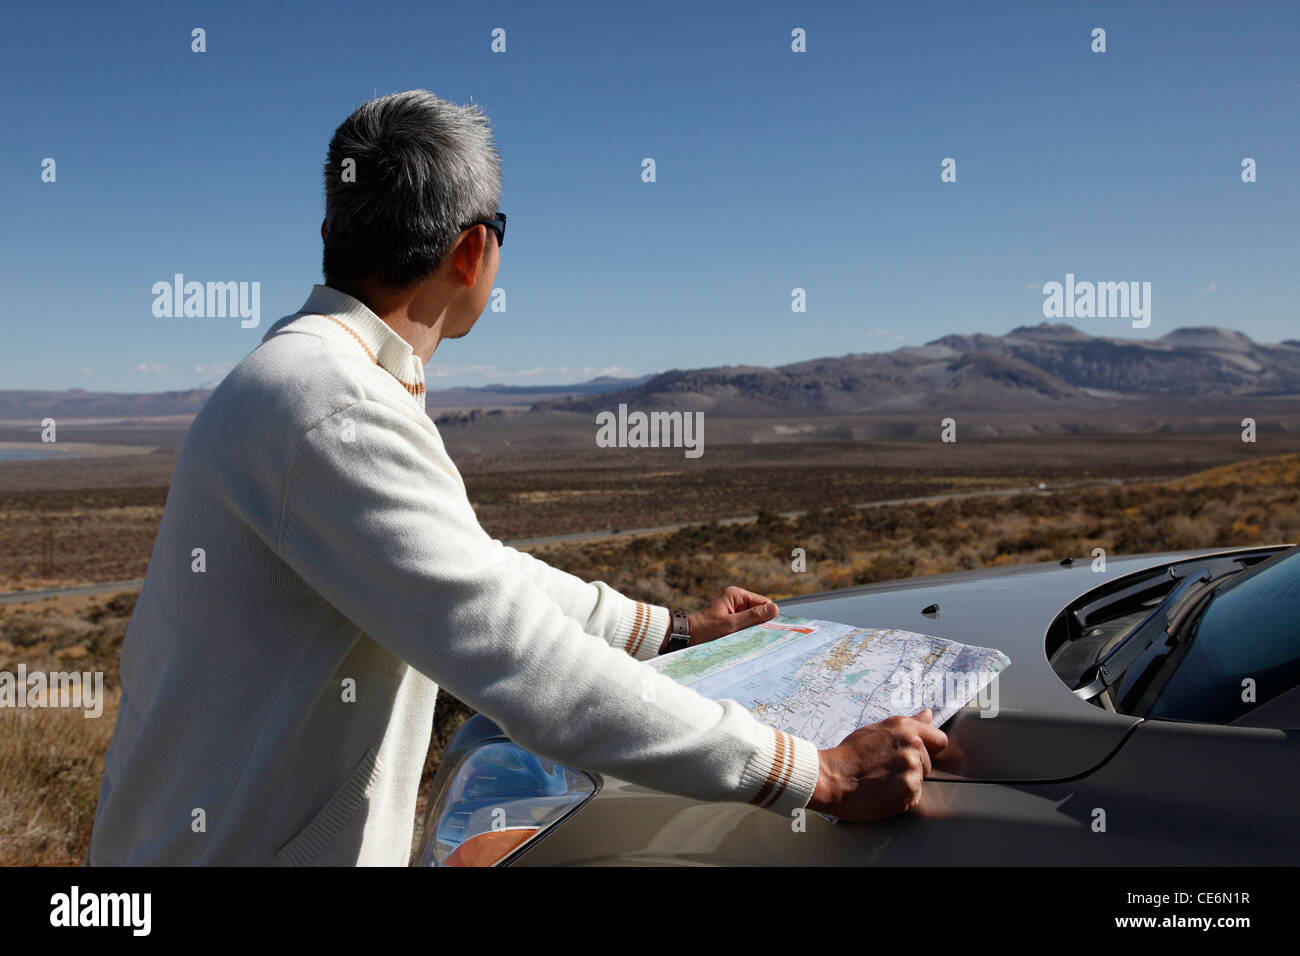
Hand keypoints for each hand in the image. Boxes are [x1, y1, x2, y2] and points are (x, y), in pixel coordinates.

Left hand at [686, 586, 779, 646]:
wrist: (690, 636)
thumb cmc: (707, 630)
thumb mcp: (731, 624)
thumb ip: (753, 616)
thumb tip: (774, 609)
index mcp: (736, 594)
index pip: (763, 603)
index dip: (767, 616)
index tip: (769, 629)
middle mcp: (737, 599)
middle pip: (759, 611)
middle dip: (759, 623)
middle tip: (756, 635)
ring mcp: (735, 608)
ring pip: (754, 618)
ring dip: (752, 628)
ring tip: (746, 637)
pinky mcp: (733, 617)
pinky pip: (747, 623)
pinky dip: (747, 631)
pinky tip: (743, 638)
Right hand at [807, 709, 948, 821]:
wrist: (831, 778)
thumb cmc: (849, 753)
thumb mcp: (878, 729)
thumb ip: (908, 723)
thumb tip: (928, 714)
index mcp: (906, 729)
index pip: (939, 739)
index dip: (929, 747)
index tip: (918, 753)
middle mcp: (913, 748)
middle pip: (929, 763)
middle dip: (913, 766)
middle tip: (886, 767)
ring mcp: (912, 772)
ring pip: (920, 780)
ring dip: (905, 782)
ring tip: (882, 780)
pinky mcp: (909, 794)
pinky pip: (913, 797)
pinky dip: (900, 797)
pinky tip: (882, 791)